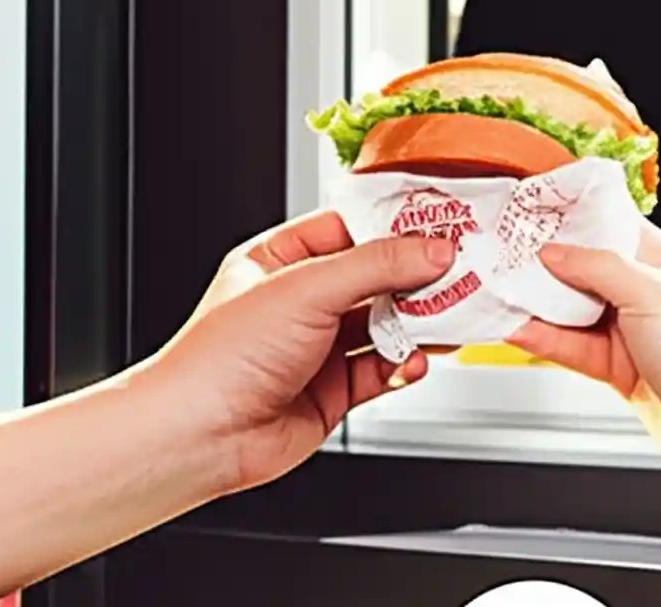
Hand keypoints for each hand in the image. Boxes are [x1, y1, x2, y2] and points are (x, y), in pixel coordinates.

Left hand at [146, 210, 454, 491]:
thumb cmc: (220, 358)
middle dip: (417, 279)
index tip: (440, 224)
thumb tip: (431, 250)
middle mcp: (300, 302)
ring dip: (417, 324)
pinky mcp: (333, 391)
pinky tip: (415, 362)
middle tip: (459, 272)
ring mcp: (317, 348)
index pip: (350, 229)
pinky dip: (404, 366)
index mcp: (279, 261)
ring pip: (385, 326)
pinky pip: (382, 370)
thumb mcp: (306, 289)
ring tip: (449, 318)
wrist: (200, 437)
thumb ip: (376, 265)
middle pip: (376, 279)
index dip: (395, 227)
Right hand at [508, 222, 660, 470]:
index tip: (536, 209)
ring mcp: (630, 332)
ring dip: (538, 304)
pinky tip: (519, 329)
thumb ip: (595, 265)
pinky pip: (572, 347)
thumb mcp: (647, 290)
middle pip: (584, 270)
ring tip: (502, 293)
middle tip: (505, 253)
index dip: (574, 217)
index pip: (612, 226)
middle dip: (546, 264)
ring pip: (573, 311)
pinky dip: (545, 339)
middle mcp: (645, 294)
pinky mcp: (617, 368)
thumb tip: (553, 251)